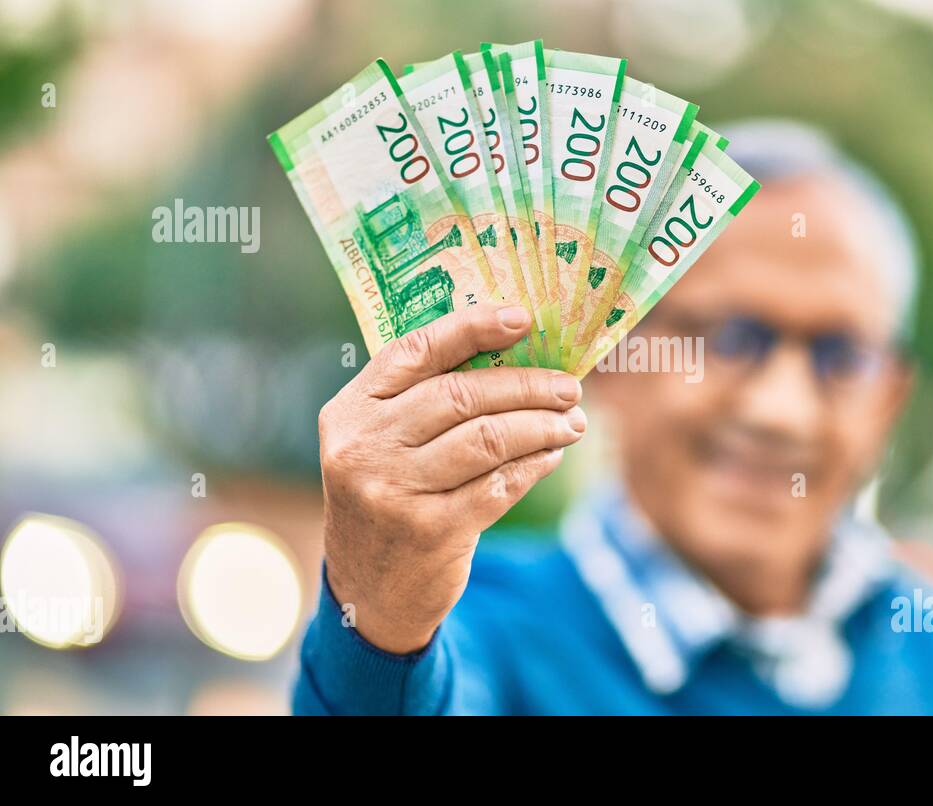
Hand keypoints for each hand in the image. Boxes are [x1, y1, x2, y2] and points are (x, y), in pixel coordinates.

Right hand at [318, 305, 583, 652]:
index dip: (472, 328)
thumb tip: (513, 352)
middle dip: (527, 385)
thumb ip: (422, 400)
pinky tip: (551, 456)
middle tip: (569, 387)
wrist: (368, 593)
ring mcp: (395, 491)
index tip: (523, 318)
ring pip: (488, 438)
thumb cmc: (388, 498)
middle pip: (462, 395)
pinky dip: (534, 465)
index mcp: (350, 411)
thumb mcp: (380, 444)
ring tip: (572, 421)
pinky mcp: (431, 530)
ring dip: (542, 425)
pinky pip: (500, 484)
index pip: (415, 351)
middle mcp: (365, 447)